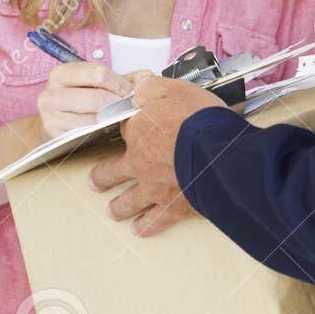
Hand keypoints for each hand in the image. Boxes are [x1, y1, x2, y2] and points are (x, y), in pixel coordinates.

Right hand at [36, 60, 133, 138]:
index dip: (120, 84)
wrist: (54, 124)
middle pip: (97, 97)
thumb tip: (147, 78)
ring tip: (119, 118)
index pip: (98, 73)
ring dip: (112, 120)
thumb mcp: (97, 86)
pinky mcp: (53, 133)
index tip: (132, 92)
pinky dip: (100, 132)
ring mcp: (49, 115)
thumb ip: (122, 80)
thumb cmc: (79, 102)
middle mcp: (51, 92)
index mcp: (62, 73)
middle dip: (119, 104)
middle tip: (131, 108)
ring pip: (92, 118)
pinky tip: (106, 129)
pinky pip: (84, 133)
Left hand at [90, 72, 229, 235]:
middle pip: (111, 173)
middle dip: (102, 178)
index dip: (121, 127)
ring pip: (127, 202)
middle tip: (95, 182)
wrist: (219, 154)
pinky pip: (153, 222)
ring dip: (119, 207)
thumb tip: (138, 84)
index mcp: (138, 132)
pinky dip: (145, 226)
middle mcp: (140, 163)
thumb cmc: (199, 121)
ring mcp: (153, 188)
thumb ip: (151, 86)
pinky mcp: (172, 208)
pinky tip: (140, 229)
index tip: (120, 128)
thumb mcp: (174, 88)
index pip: (120, 128)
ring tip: (113, 211)